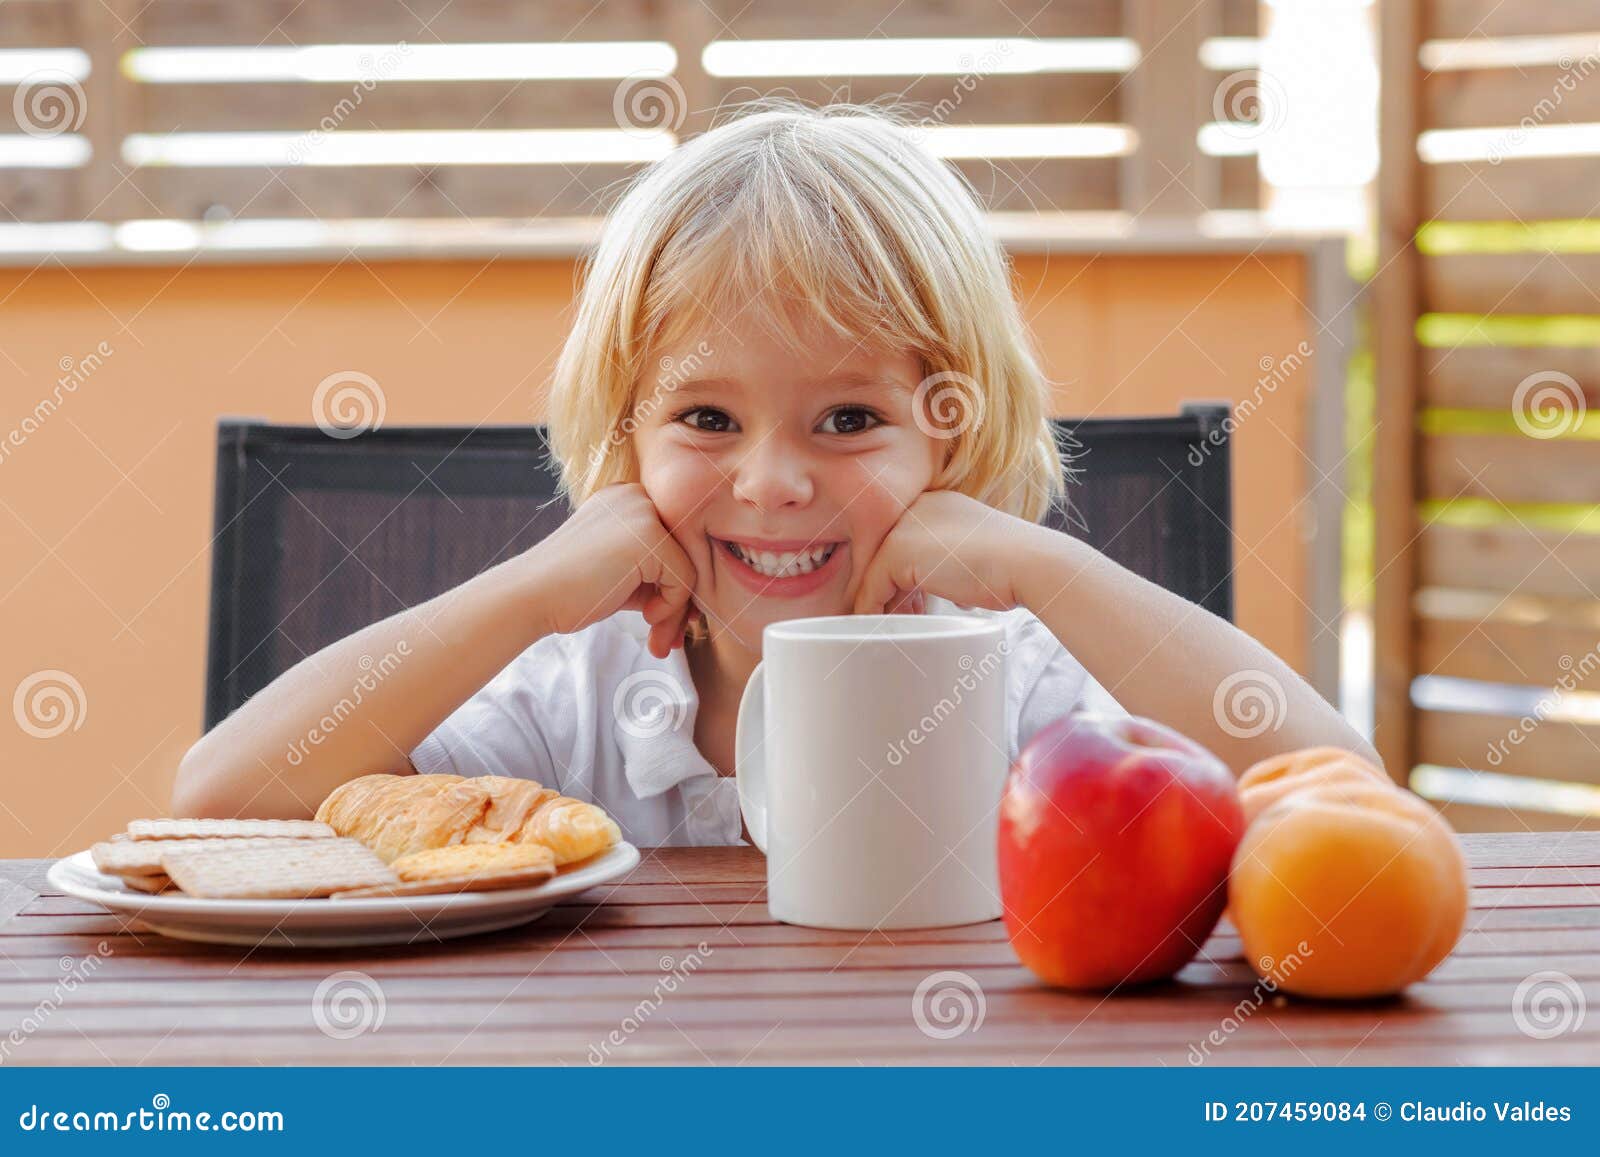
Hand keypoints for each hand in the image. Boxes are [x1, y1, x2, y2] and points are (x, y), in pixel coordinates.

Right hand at [528, 483, 696, 657]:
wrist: (530, 596)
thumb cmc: (569, 591)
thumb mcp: (620, 573)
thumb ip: (654, 575)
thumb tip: (695, 602)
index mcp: (628, 499)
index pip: (672, 544)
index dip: (673, 587)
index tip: (663, 622)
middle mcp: (638, 496)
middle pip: (684, 554)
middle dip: (680, 604)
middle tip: (665, 639)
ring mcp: (643, 512)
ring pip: (689, 569)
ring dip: (677, 613)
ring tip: (659, 641)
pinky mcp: (649, 536)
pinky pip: (684, 579)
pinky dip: (671, 607)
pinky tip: (646, 618)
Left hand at [852, 490, 1056, 615]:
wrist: (1028, 564)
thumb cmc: (1012, 567)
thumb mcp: (974, 557)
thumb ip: (951, 565)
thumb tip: (939, 589)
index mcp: (937, 504)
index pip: (906, 541)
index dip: (903, 577)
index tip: (908, 605)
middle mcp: (917, 508)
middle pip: (886, 555)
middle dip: (888, 590)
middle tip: (895, 619)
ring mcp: (904, 528)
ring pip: (875, 572)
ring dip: (879, 603)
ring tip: (887, 627)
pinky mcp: (897, 552)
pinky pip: (871, 589)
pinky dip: (873, 612)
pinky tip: (880, 629)